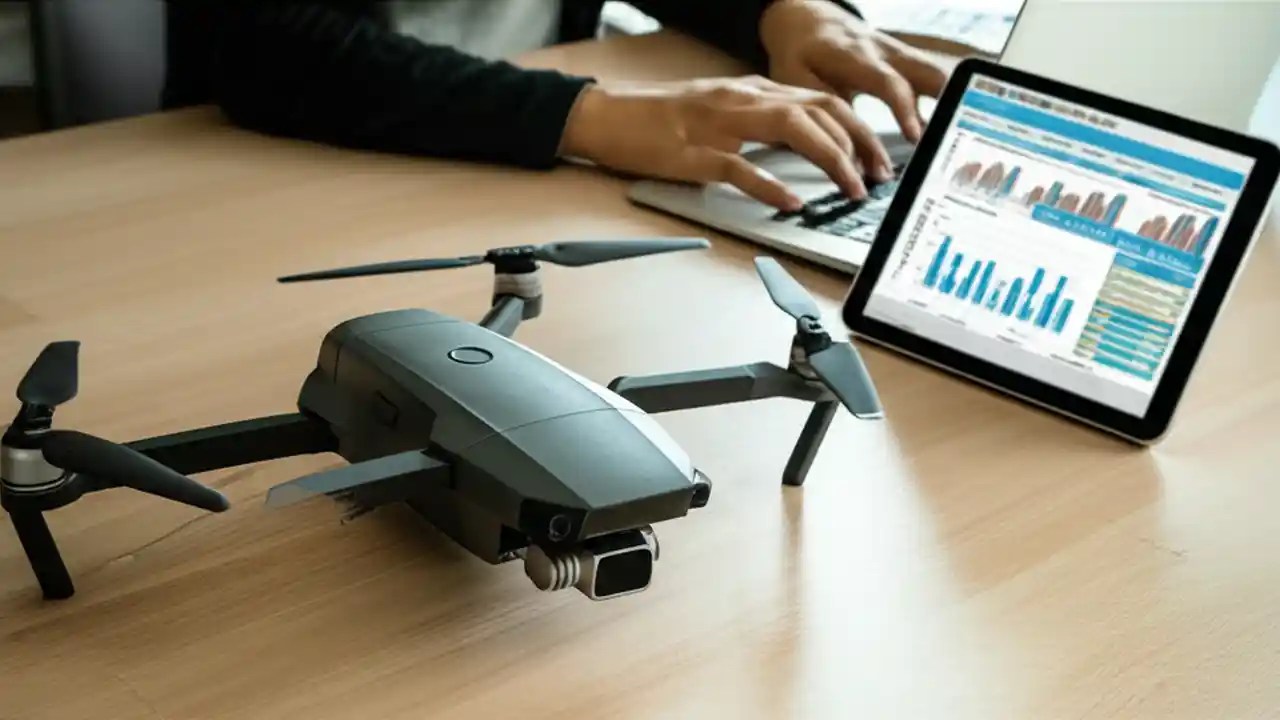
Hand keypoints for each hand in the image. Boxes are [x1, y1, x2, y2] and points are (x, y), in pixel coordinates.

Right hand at [559, 76, 895, 210]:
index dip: (856, 129)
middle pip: (818, 111)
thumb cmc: (658, 119)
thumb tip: (801, 144)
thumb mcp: (719, 113)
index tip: (875, 158)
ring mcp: (719, 124)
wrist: (604, 116)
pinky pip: (740, 167)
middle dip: (857, 144)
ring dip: (829, 160)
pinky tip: (791, 202)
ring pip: (792, 130)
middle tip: (876, 178)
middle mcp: (742, 99)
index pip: (820, 100)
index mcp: (751, 91)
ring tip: (849, 188)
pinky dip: (771, 185)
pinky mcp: (693, 153)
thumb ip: (759, 123)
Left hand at [759, 0, 949, 142]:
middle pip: (926, 70)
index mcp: (854, 55)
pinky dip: (943, 101)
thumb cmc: (799, 54)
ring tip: (958, 135)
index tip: (916, 136)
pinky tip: (947, 128)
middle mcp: (882, 50)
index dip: (905, 108)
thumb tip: (848, 161)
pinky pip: (930, 78)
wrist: (805, 21)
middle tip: (953, 134)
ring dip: (951, 101)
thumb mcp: (796, 83)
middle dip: (945, 101)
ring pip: (935, 72)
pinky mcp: (904, 60)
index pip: (888, 81)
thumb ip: (822, 115)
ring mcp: (898, 53)